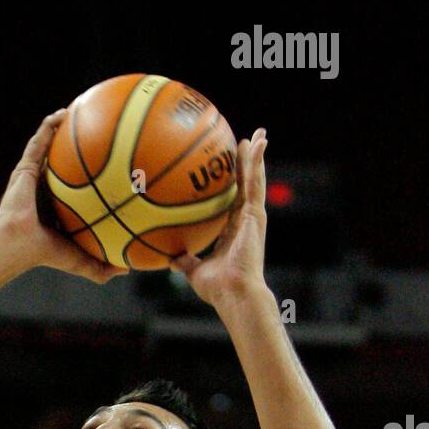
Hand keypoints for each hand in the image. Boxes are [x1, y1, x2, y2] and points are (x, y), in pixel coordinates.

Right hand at [0, 111, 127, 283]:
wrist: (18, 245)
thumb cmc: (45, 255)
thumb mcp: (81, 262)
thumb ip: (102, 268)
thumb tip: (128, 270)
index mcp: (58, 209)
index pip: (76, 189)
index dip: (91, 177)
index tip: (112, 167)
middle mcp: (45, 190)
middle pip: (64, 164)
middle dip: (78, 149)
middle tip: (101, 134)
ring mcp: (33, 178)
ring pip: (49, 148)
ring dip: (61, 130)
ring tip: (80, 111)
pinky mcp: (24, 168)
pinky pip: (38, 141)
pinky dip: (49, 126)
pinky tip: (64, 113)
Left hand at [170, 128, 268, 307]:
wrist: (233, 292)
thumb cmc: (217, 288)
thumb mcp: (194, 271)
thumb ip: (185, 262)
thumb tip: (169, 258)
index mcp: (232, 231)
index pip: (230, 202)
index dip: (229, 186)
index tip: (226, 171)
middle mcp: (244, 221)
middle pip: (245, 186)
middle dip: (246, 165)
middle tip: (246, 144)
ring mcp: (252, 216)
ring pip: (255, 179)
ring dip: (256, 157)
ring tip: (259, 136)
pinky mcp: (256, 214)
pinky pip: (256, 182)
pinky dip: (258, 161)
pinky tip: (259, 143)